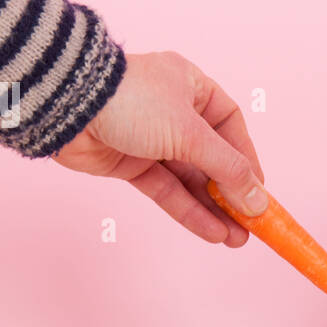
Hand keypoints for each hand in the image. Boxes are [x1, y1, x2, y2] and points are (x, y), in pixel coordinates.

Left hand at [54, 51, 266, 245]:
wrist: (64, 106)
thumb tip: (259, 201)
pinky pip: (166, 190)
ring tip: (237, 239)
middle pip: (212, 159)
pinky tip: (212, 232)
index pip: (231, 127)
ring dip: (213, 209)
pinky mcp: (130, 164)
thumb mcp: (190, 133)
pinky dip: (187, 211)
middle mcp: (173, 112)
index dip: (247, 160)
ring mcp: (151, 139)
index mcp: (191, 87)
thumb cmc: (131, 102)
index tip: (261, 193)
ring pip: (190, 179)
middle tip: (253, 226)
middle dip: (232, 194)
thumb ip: (227, 168)